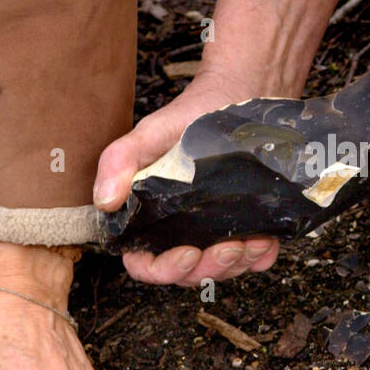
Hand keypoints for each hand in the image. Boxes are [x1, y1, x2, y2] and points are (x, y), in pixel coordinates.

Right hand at [93, 67, 281, 284]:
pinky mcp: (250, 225)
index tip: (187, 254)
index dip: (163, 270)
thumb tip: (104, 201)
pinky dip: (261, 257)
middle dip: (209, 269)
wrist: (240, 95)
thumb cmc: (192, 115)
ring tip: (250, 241)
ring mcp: (217, 231)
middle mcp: (182, 230)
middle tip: (227, 248)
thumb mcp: (151, 133)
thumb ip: (120, 161)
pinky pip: (255, 258)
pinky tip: (266, 241)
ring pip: (223, 270)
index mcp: (151, 218)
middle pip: (189, 274)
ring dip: (237, 265)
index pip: (146, 264)